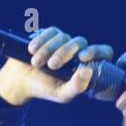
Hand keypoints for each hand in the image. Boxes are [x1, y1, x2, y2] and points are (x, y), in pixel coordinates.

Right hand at [0, 27, 116, 104]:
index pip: (104, 52)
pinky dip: (41, 40)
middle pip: (80, 42)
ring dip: (48, 49)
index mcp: (86, 64)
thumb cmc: (46, 89)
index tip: (82, 57)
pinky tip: (31, 49)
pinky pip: (50, 31)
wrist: (22, 81)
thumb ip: (77, 86)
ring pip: (63, 36)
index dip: (97, 51)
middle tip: (52, 65)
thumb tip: (89, 71)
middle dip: (65, 53)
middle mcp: (77, 51)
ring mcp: (63, 41)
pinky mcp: (49, 34)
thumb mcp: (62, 94)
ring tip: (36, 63)